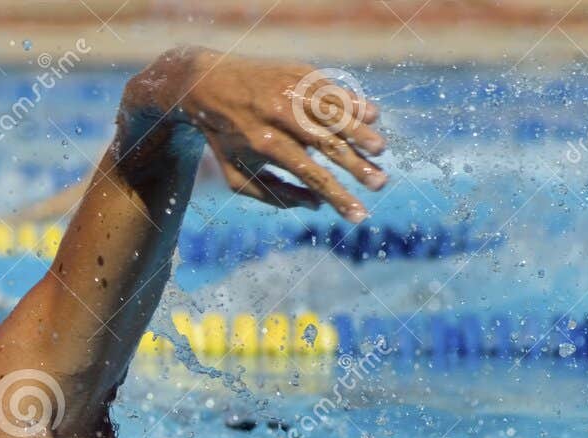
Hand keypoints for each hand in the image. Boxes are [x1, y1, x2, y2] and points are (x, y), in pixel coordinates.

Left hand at [127, 48, 386, 221]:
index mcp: (264, 144)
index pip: (310, 175)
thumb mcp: (237, 175)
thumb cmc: (225, 139)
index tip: (360, 215)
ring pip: (334, 112)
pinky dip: (352, 101)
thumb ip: (275, 195)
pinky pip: (331, 88)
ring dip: (360, 132)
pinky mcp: (299, 72)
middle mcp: (279, 114)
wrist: (206, 83)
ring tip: (380, 150)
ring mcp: (290, 90)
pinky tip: (372, 115)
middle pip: (327, 144)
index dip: (337, 196)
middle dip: (357, 166)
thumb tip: (317, 205)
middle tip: (381, 183)